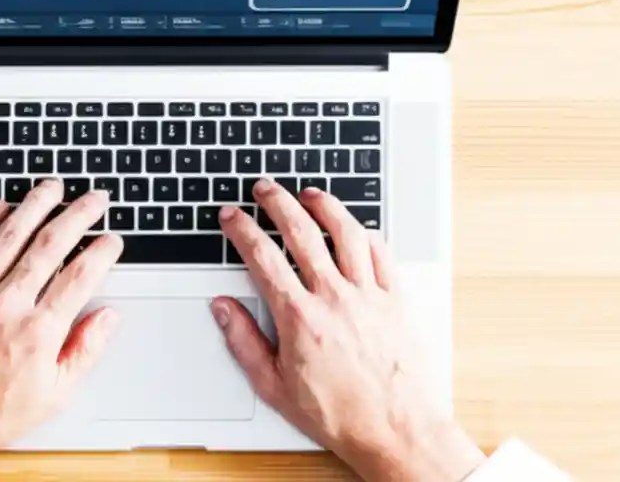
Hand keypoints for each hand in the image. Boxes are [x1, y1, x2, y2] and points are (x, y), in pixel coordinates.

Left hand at [0, 181, 122, 481]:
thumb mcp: (52, 396)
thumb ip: (84, 351)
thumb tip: (107, 319)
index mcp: (38, 332)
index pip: (81, 276)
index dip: (102, 250)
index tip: (111, 239)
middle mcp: (6, 306)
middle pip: (50, 244)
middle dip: (78, 215)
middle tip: (93, 199)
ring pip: (9, 235)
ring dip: (34, 205)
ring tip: (51, 188)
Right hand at [212, 179, 484, 481]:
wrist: (395, 430)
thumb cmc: (339, 414)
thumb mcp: (274, 386)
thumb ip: (244, 342)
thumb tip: (223, 309)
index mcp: (299, 317)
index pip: (262, 257)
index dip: (242, 229)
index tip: (232, 217)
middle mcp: (334, 298)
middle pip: (302, 232)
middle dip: (278, 203)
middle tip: (265, 189)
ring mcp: (368, 296)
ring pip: (346, 233)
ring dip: (324, 206)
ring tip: (309, 193)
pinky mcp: (395, 300)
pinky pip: (381, 253)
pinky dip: (366, 233)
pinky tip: (355, 227)